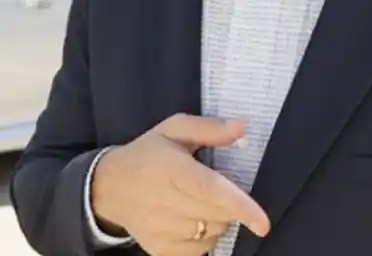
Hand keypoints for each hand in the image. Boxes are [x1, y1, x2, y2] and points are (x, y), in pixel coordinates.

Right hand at [91, 114, 269, 255]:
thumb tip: (240, 127)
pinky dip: (204, 236)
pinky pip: (201, 250)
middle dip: (228, 205)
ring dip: (216, 220)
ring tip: (196, 202)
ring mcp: (159, 229)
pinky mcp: (160, 249)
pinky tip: (190, 219)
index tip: (262, 222)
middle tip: (212, 190)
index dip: (239, 206)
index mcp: (169, 167)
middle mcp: (162, 201)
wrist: (109, 187)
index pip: (209, 190)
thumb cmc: (147, 155)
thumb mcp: (173, 130)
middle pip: (217, 214)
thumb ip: (208, 128)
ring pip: (212, 233)